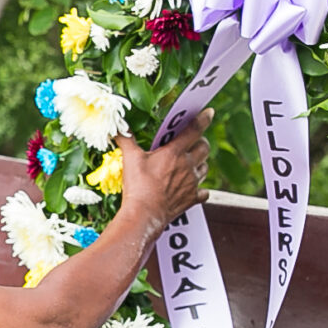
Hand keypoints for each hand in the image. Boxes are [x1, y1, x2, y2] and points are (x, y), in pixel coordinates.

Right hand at [115, 113, 213, 237]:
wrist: (145, 215)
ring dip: (201, 163)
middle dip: (201, 142)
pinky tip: (193, 189)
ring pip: (205, 168)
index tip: (209, 112)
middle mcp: (187, 166)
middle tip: (194, 141)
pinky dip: (201, 190)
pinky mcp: (192, 199)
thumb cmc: (138, 186)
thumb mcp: (130, 159)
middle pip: (205, 148)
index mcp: (174, 153)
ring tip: (191, 163)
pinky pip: (204, 192)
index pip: (194, 130)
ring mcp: (192, 183)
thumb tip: (118, 128)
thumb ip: (126, 140)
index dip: (203, 119)